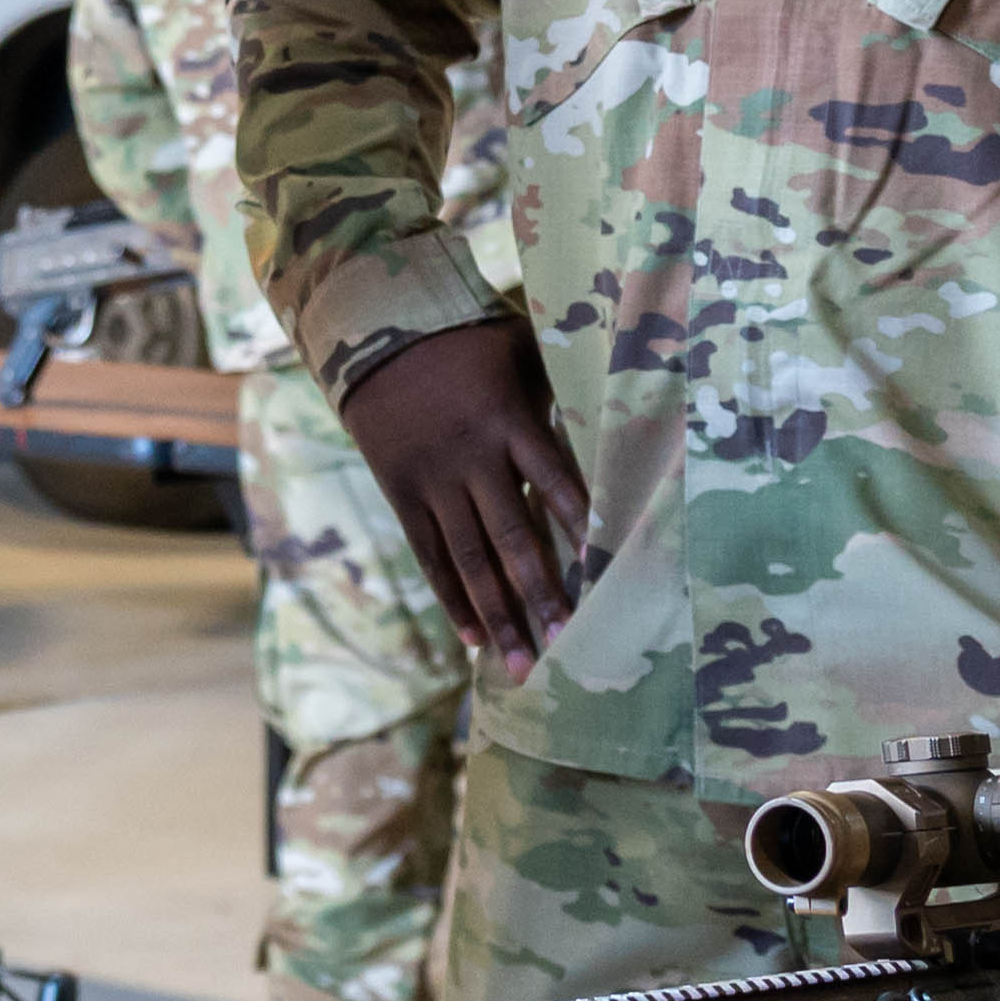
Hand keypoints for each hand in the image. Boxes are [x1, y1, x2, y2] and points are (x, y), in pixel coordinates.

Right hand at [337, 318, 590, 682]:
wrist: (375, 336)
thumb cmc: (465, 339)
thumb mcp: (518, 346)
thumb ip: (559, 382)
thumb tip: (624, 396)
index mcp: (508, 421)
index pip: (554, 483)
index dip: (580, 528)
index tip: (604, 573)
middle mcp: (472, 458)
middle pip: (511, 537)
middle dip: (540, 594)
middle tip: (566, 644)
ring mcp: (434, 481)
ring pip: (469, 560)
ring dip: (497, 614)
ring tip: (520, 665)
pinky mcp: (403, 495)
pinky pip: (430, 557)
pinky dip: (451, 599)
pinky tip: (473, 639)